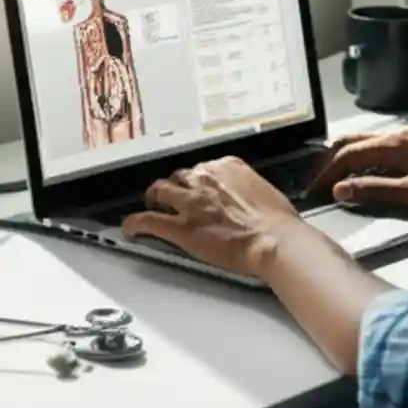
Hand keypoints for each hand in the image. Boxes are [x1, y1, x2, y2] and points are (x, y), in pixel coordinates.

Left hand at [121, 157, 308, 278]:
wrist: (273, 240)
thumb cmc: (276, 222)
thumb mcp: (263, 191)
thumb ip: (245, 189)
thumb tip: (244, 197)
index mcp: (227, 167)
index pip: (202, 168)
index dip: (197, 180)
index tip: (197, 188)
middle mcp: (204, 178)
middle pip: (179, 177)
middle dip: (175, 187)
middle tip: (173, 197)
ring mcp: (189, 202)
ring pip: (159, 192)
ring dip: (154, 199)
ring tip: (151, 206)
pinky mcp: (180, 227)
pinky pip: (148, 221)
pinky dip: (135, 224)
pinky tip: (131, 228)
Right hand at [307, 126, 407, 216]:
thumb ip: (375, 190)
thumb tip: (339, 189)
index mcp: (397, 143)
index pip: (350, 154)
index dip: (327, 171)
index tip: (313, 189)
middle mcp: (400, 134)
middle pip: (353, 142)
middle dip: (330, 160)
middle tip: (314, 181)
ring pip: (365, 142)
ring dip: (345, 158)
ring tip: (331, 178)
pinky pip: (379, 147)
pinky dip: (362, 159)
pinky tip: (360, 175)